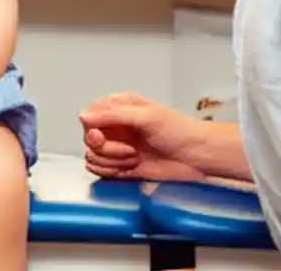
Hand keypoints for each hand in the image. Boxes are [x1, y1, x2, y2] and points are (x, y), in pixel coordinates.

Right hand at [78, 93, 205, 181]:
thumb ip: (112, 115)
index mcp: (118, 108)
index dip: (92, 128)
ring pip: (92, 157)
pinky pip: (100, 171)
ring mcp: (118, 148)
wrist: (197, 157)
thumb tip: (83, 116)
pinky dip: (111, 172)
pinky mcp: (121, 167)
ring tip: (134, 157)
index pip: (88, 117)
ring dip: (112, 161)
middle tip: (128, 149)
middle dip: (107, 148)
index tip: (102, 135)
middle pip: (88, 139)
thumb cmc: (179, 131)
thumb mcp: (145, 116)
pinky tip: (130, 167)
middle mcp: (115, 127)